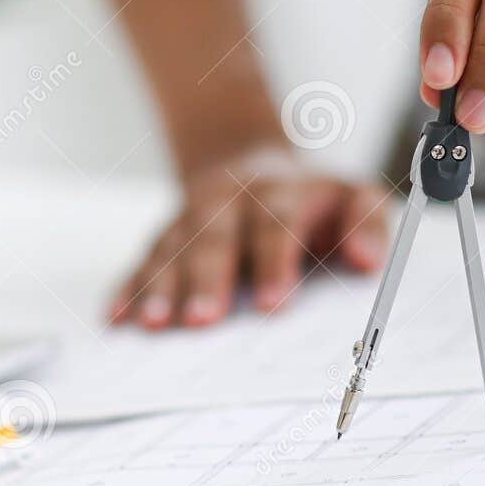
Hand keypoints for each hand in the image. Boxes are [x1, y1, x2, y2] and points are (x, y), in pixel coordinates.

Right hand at [110, 147, 390, 329]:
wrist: (249, 161)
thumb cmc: (310, 199)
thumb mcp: (352, 195)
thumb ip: (368, 223)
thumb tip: (368, 262)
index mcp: (277, 194)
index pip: (275, 226)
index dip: (274, 264)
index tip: (273, 306)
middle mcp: (228, 203)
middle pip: (214, 239)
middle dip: (207, 280)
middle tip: (203, 321)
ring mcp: (190, 219)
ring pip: (172, 250)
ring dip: (161, 286)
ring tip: (154, 324)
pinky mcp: (164, 236)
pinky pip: (142, 261)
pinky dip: (127, 288)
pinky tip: (116, 318)